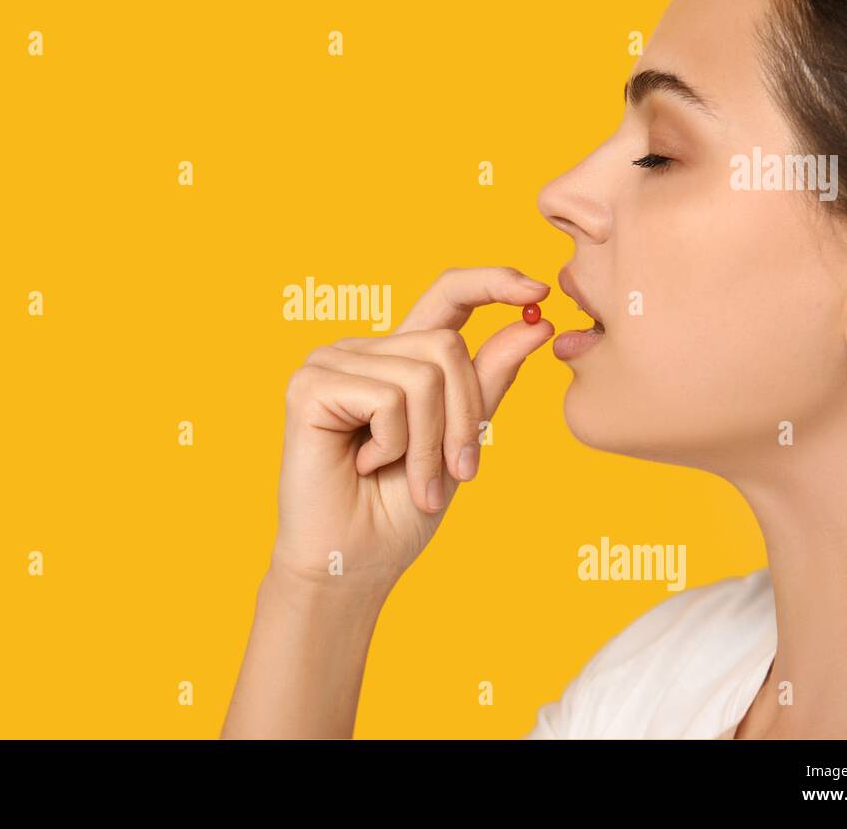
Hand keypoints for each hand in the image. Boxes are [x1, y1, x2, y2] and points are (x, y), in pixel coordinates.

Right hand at [273, 266, 554, 591]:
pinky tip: (362, 466)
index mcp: (398, 358)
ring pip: (424, 375)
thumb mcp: (461, 442)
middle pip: (447, 346)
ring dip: (429, 445)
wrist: (352, 565)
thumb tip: (533, 323)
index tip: (538, 291)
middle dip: (465, 419)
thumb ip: (487, 382)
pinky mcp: (309, 386)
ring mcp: (330, 363)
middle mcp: (362, 350)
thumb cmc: (399, 511)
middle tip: (455, 475)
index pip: (447, 295)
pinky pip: (389, 398)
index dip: (492, 282)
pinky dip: (394, 445)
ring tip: (409, 480)